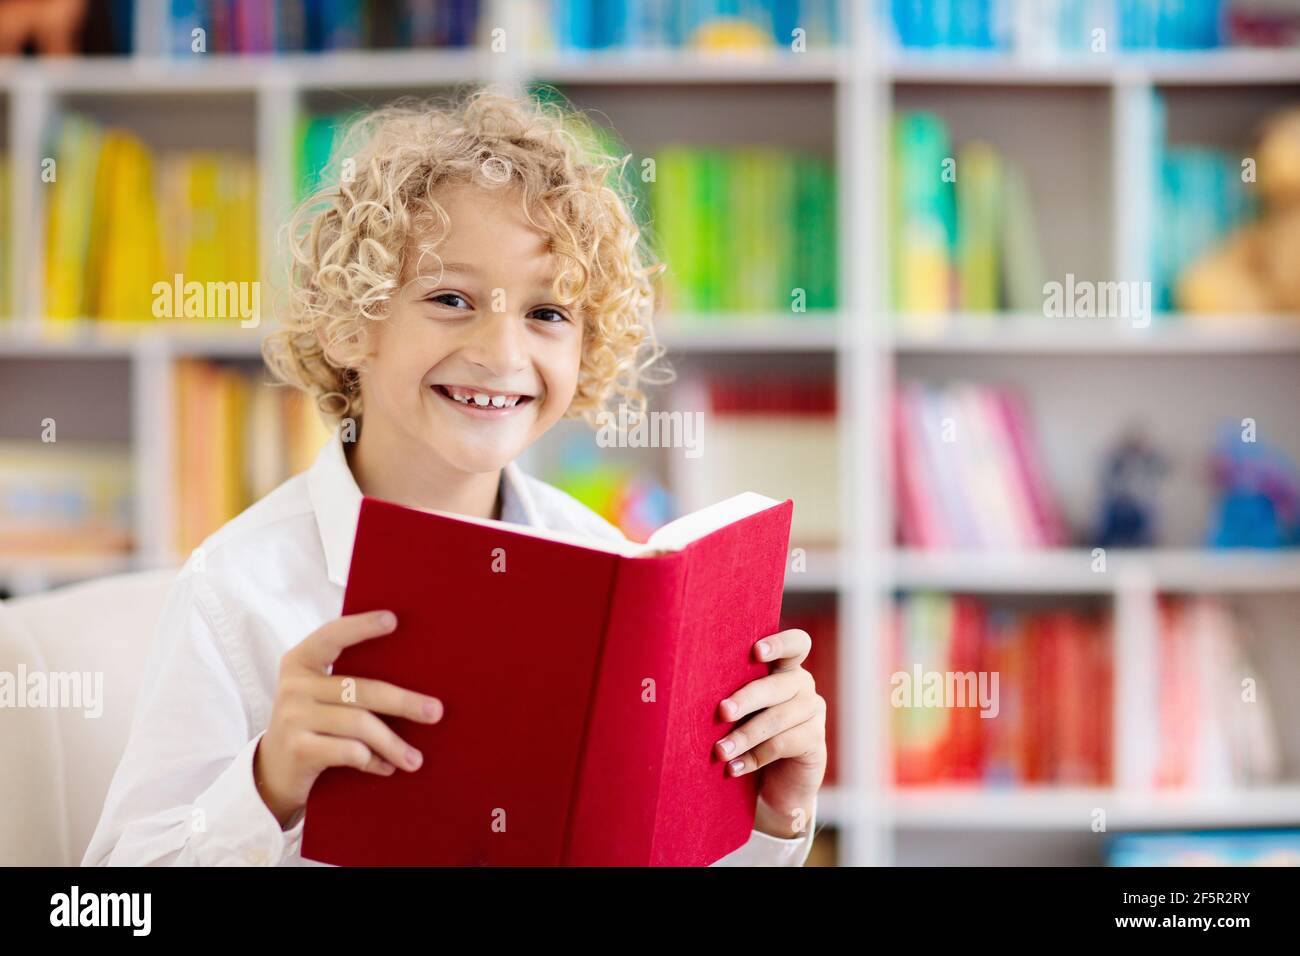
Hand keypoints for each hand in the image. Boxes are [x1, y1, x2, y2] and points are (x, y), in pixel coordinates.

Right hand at [253, 610, 443, 827]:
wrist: (273, 769)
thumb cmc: (312, 723)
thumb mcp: (320, 694)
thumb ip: (349, 681)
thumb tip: (415, 679)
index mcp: (301, 661)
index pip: (332, 636)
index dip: (361, 627)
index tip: (393, 619)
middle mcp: (294, 685)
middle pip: (360, 689)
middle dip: (403, 702)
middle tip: (435, 712)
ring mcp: (292, 717)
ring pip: (359, 725)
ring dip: (393, 744)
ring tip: (416, 759)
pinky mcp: (298, 750)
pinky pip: (349, 752)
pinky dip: (373, 761)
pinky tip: (387, 767)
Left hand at [714, 628, 825, 839]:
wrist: (776, 780)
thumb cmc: (750, 734)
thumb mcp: (742, 710)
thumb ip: (733, 694)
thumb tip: (695, 689)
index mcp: (785, 667)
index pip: (796, 644)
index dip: (780, 644)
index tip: (756, 651)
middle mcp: (803, 684)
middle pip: (777, 686)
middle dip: (746, 699)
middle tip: (722, 712)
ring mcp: (813, 710)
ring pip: (777, 719)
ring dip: (744, 736)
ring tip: (720, 751)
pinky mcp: (816, 739)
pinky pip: (782, 745)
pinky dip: (754, 757)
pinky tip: (734, 768)